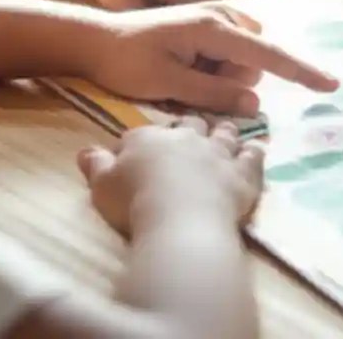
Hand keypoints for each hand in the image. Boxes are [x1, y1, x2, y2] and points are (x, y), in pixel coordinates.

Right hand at [77, 117, 265, 235]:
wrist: (180, 219)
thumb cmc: (134, 202)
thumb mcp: (102, 185)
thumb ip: (96, 165)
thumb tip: (85, 150)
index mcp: (148, 138)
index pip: (145, 132)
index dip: (145, 139)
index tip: (144, 147)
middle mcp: (186, 137)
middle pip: (190, 124)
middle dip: (191, 126)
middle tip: (192, 131)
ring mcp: (218, 152)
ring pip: (224, 132)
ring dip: (225, 130)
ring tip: (227, 129)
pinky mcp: (243, 172)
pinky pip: (253, 154)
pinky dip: (254, 150)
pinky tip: (257, 148)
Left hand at [85, 5, 337, 115]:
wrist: (95, 40)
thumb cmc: (126, 63)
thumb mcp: (167, 84)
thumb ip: (213, 94)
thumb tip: (255, 102)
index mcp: (212, 28)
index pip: (267, 54)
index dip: (300, 72)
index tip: (331, 85)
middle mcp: (220, 15)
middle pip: (252, 61)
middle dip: (233, 81)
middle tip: (188, 85)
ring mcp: (214, 17)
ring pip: (240, 60)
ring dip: (221, 76)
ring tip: (180, 77)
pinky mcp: (207, 24)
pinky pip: (228, 54)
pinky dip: (214, 68)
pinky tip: (183, 69)